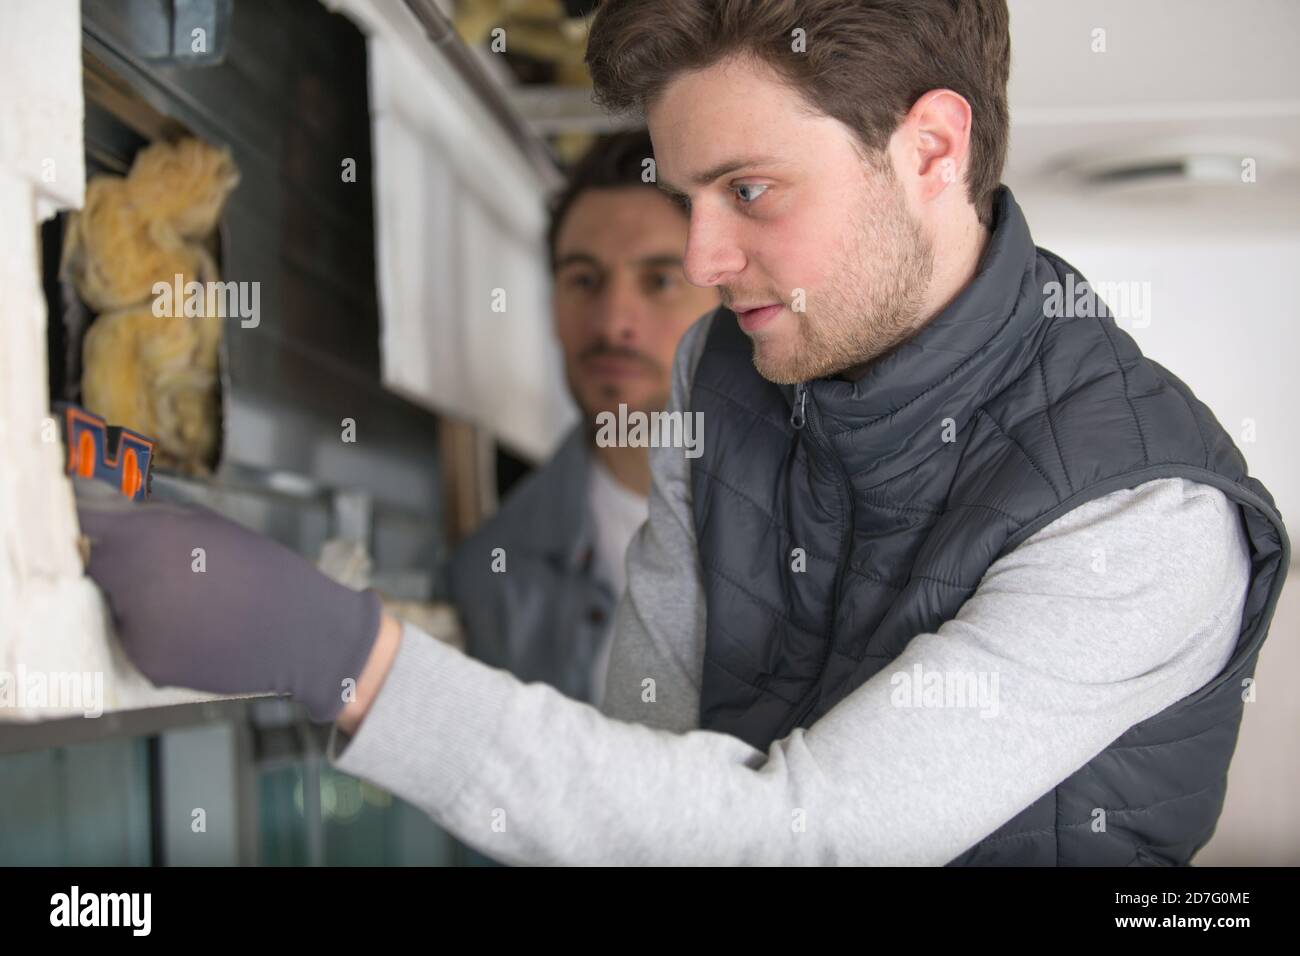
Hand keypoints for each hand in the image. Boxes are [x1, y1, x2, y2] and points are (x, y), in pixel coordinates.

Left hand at [75, 480, 381, 722]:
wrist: (304, 633)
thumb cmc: (264, 572)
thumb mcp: (209, 527)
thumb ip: (155, 518)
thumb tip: (108, 508)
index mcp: (149, 537)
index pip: (82, 522)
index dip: (81, 520)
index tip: (80, 519)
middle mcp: (133, 580)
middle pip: (93, 566)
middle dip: (114, 563)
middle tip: (162, 569)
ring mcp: (137, 626)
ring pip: (113, 606)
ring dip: (134, 602)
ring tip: (191, 604)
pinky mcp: (147, 663)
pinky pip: (133, 641)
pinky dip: (154, 636)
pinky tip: (195, 632)